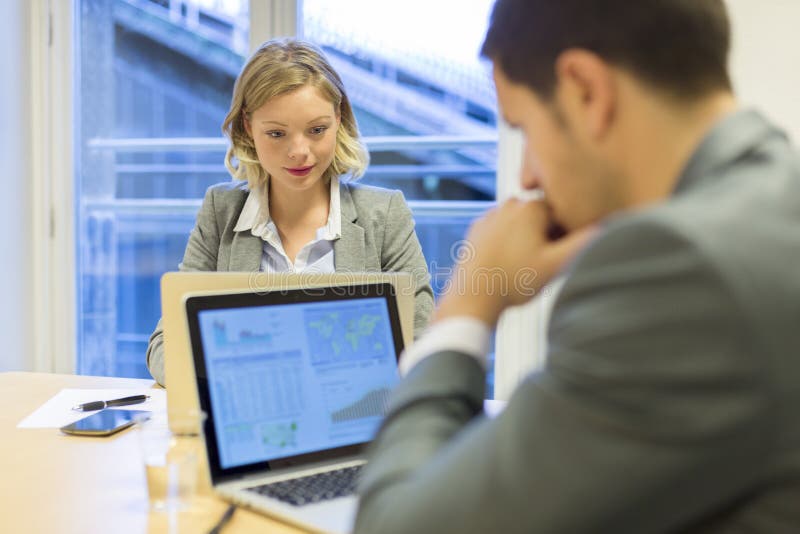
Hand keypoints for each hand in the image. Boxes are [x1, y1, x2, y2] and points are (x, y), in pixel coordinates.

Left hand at [436, 198, 595, 326]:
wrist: (472, 297)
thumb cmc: (513, 282)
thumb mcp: (555, 265)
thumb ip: (583, 244)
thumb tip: (608, 228)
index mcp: (531, 206)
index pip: (564, 213)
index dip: (567, 235)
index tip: (560, 255)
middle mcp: (510, 204)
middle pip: (543, 218)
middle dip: (548, 237)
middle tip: (541, 264)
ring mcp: (491, 215)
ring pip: (523, 224)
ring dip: (530, 240)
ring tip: (524, 265)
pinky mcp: (478, 229)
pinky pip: (503, 232)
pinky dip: (509, 244)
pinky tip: (508, 263)